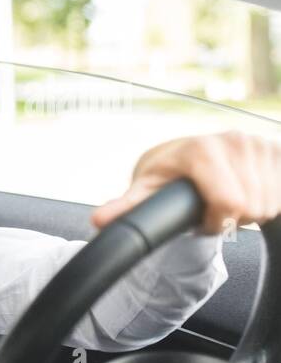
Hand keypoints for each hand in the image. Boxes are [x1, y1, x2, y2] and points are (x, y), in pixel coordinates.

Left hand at [91, 131, 280, 234]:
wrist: (185, 154)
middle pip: (252, 206)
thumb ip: (128, 208)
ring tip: (224, 199)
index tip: (201, 219)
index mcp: (202, 150)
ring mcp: (258, 143)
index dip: (217, 222)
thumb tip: (99, 221)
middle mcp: (233, 140)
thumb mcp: (144, 190)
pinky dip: (266, 200)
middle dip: (231, 218)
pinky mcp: (276, 150)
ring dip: (249, 211)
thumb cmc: (165, 174)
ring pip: (270, 202)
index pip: (230, 203)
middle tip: (211, 209)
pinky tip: (244, 191)